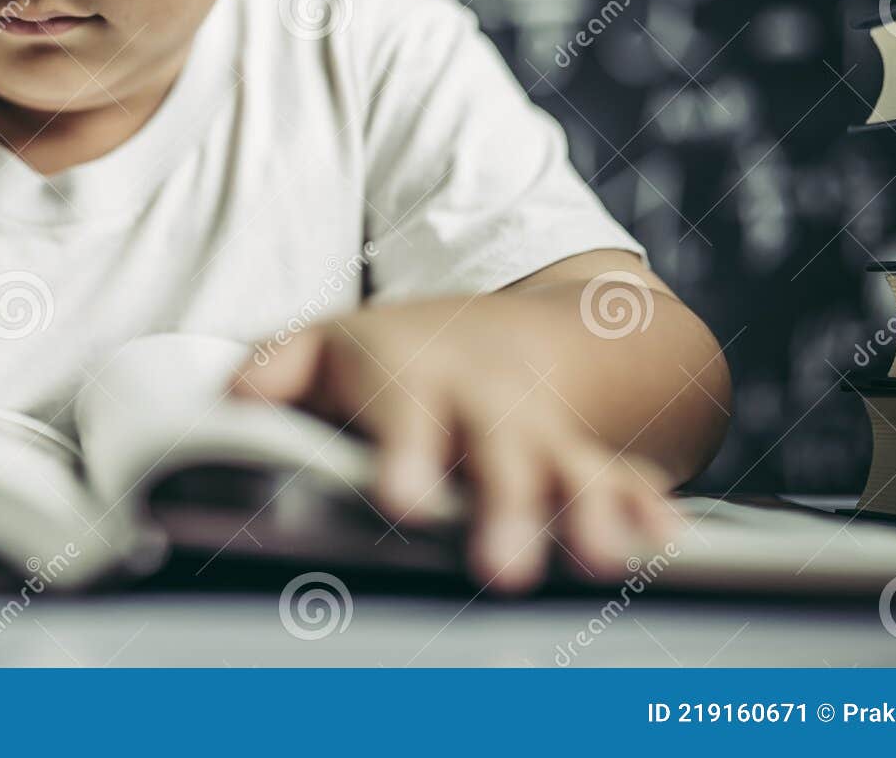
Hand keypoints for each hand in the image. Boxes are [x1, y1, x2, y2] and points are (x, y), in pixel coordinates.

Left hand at [232, 300, 679, 592]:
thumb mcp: (335, 343)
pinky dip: (643, 506)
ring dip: (587, 513)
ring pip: (569, 470)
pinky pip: (620, 478)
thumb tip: (230, 393)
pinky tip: (664, 540)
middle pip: (496, 455)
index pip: (405, 417)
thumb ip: (280, 367)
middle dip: (505, 508)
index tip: (400, 498)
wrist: (510, 329)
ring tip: (600, 559)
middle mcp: (483, 409)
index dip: (405, 456)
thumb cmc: (405, 354)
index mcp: (414, 383)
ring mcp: (540, 435)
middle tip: (503, 566)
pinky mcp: (584, 458)